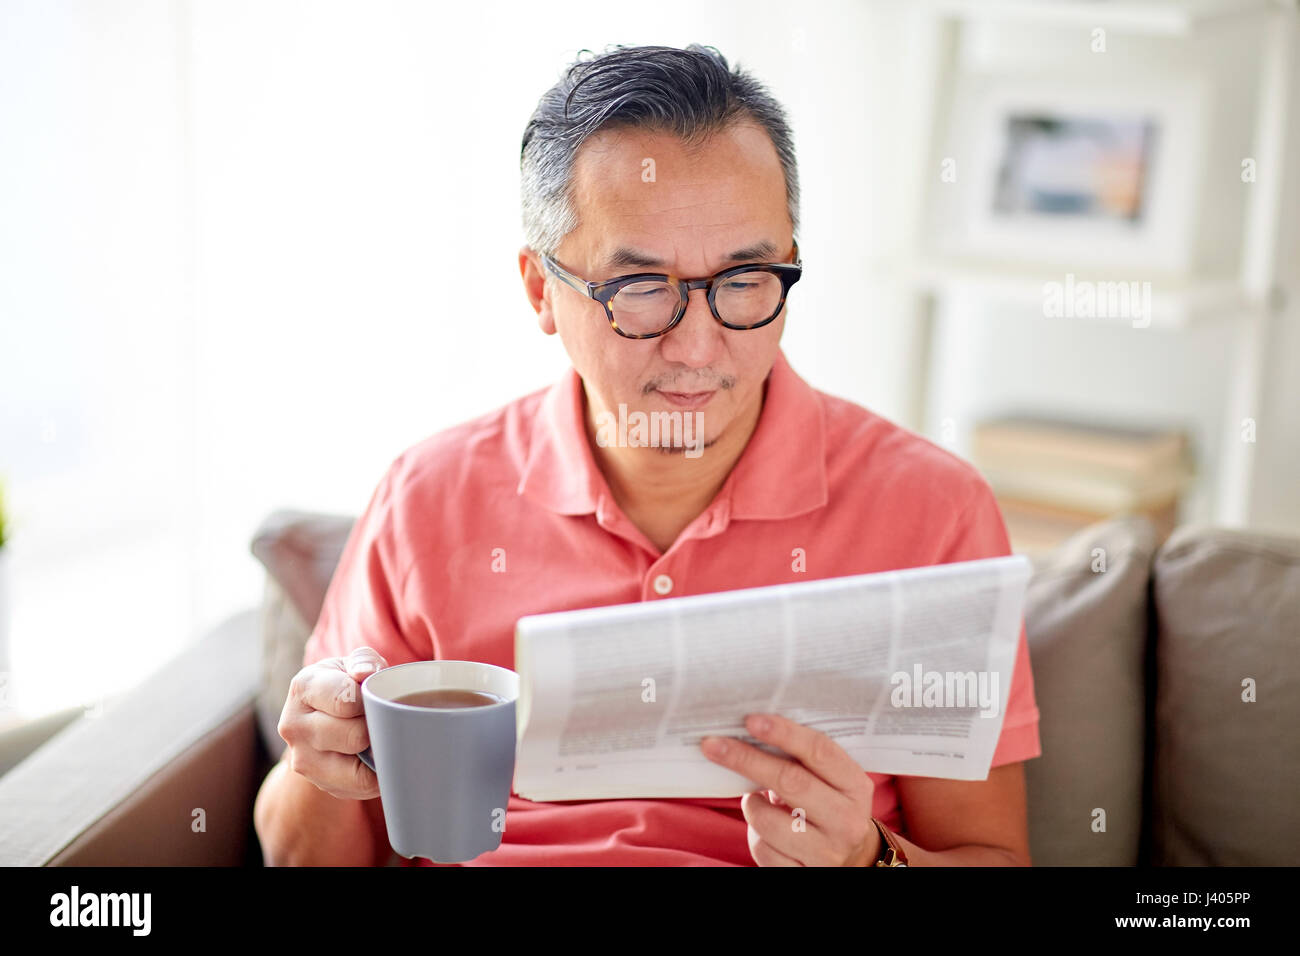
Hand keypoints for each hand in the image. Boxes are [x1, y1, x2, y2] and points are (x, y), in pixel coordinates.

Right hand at [277, 646, 388, 800]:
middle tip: (381, 721)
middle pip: (354, 735)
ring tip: (379, 738)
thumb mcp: (352, 665)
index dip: (369, 700)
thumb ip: (363, 661)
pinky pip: (361, 786)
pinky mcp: (319, 783)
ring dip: (377, 753)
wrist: (322, 720)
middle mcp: (294, 725)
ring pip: (357, 768)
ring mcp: (303, 759)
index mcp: (304, 687)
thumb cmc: (346, 686)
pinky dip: (377, 775)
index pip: (346, 700)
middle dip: (375, 728)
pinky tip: (378, 759)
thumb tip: (365, 673)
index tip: (372, 698)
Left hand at [701, 713, 879, 865]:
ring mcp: (826, 852)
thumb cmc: (829, 806)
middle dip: (746, 759)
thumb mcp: (832, 781)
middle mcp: (846, 820)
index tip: (750, 720)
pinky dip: (755, 835)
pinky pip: (763, 851)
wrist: (854, 860)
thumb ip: (804, 758)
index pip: (820, 752)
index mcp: (854, 786)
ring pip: (769, 821)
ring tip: (755, 799)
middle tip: (714, 745)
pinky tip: (765, 829)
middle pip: (790, 782)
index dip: (784, 733)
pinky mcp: (805, 874)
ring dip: (751, 805)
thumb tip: (751, 728)